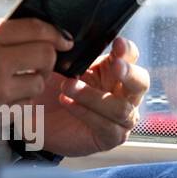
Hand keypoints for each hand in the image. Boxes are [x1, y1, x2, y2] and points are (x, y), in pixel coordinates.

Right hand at [0, 17, 72, 104]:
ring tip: (13, 79)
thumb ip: (3, 33)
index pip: (35, 29)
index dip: (55, 33)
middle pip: (45, 55)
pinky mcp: (0, 109)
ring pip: (39, 83)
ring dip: (32, 82)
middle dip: (46, 60)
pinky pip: (25, 104)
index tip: (64, 40)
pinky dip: (20, 100)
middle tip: (36, 63)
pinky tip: (5, 93)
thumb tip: (43, 32)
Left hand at [33, 37, 149, 156]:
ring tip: (68, 86)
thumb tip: (65, 39)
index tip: (117, 43)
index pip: (130, 56)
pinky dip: (86, 113)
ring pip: (121, 108)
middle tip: (116, 66)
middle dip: (129, 73)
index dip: (127, 50)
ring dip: (93, 96)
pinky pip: (106, 126)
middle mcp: (123, 93)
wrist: (35, 120)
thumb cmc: (52, 89)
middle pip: (141, 82)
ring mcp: (120, 117)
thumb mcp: (58, 68)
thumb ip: (69, 56)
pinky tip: (67, 103)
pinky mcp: (110, 137)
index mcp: (112, 70)